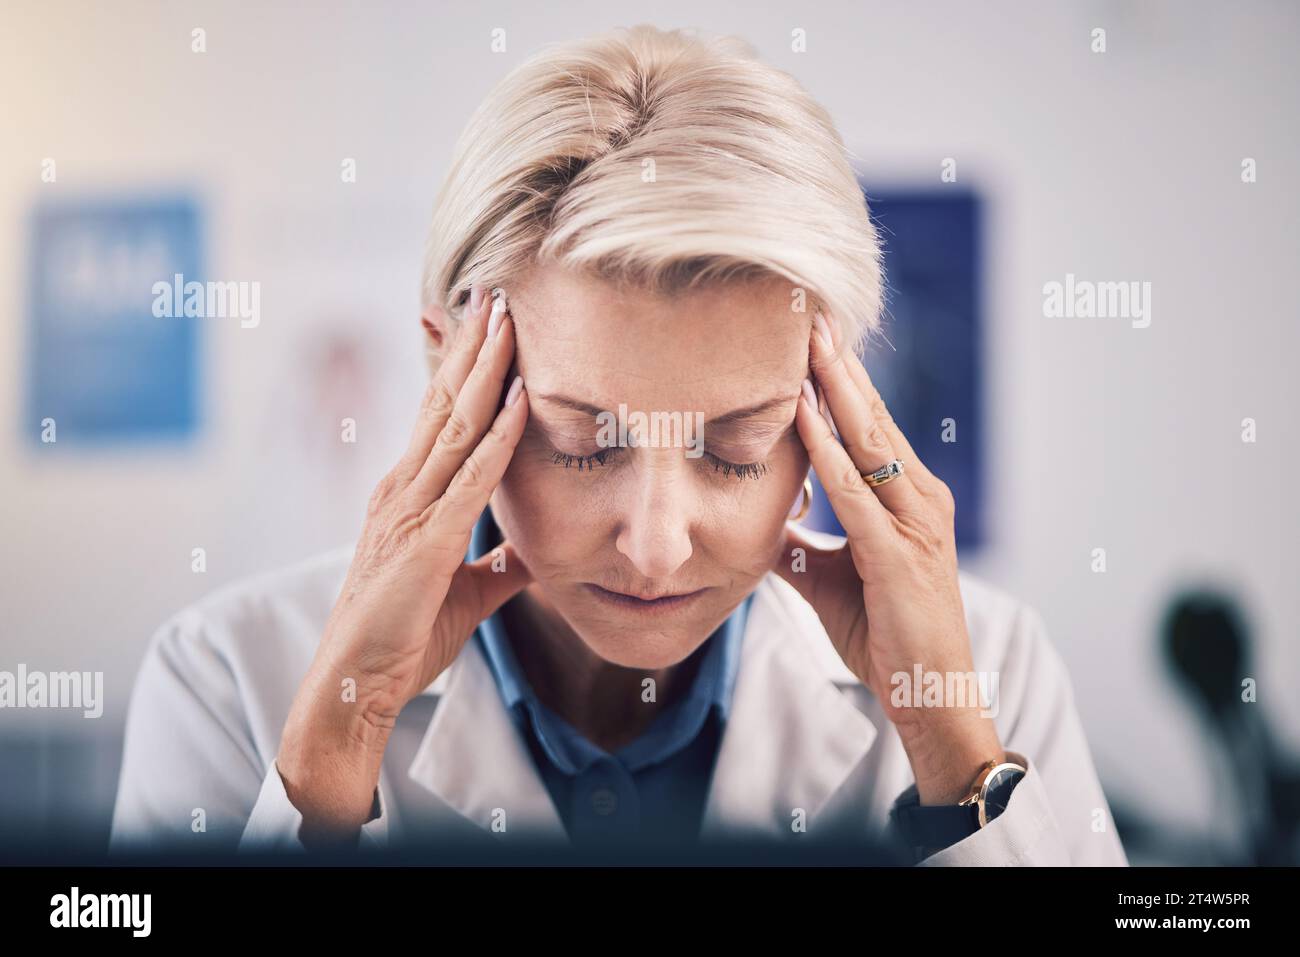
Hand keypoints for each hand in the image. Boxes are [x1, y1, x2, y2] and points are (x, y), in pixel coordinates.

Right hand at [278, 287, 531, 842]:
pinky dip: (497, 436)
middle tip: (495, 293)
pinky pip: (470, 478)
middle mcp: (403, 489)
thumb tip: (539, 549)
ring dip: (484, 368)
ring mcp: (410, 511)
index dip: (463, 368)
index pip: (439, 416)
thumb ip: (501, 565)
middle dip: (471, 346)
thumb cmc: (401, 638)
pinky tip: (520, 399)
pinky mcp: (425, 542)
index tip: (486, 326)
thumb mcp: (465, 592)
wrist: (354, 686)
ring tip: (505, 317)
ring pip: (454, 424)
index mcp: (409, 495)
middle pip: (442, 402)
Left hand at [776, 311, 1002, 804]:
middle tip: (810, 313)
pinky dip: (828, 450)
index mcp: (907, 500)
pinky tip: (802, 414)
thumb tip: (762, 515)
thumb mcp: (830, 575)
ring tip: (807, 341)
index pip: (868, 427)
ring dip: (835, 388)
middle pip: (873, 417)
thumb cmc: (885, 632)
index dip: (838, 383)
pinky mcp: (900, 554)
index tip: (809, 340)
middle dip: (839, 365)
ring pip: (869, 440)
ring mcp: (915, 523)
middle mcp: (918, 499)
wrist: (928, 693)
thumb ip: (800, 539)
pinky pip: (856, 492)